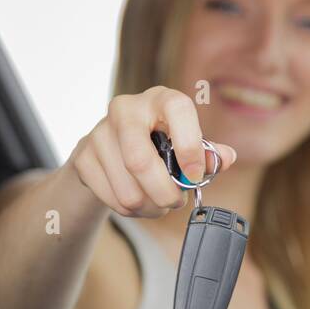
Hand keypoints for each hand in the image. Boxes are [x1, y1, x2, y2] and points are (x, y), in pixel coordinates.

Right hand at [67, 86, 237, 217]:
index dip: (191, 147)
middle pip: (140, 162)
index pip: (179, 110)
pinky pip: (111, 198)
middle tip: (175, 202)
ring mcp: (99, 132)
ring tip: (157, 204)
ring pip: (126, 189)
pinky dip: (130, 210)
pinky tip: (137, 201)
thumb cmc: (159, 144)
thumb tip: (226, 158)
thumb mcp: (186, 142)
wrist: (111, 149)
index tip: (195, 177)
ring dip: (148, 207)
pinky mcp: (82, 156)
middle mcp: (126, 108)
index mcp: (161, 98)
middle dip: (164, 193)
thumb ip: (207, 153)